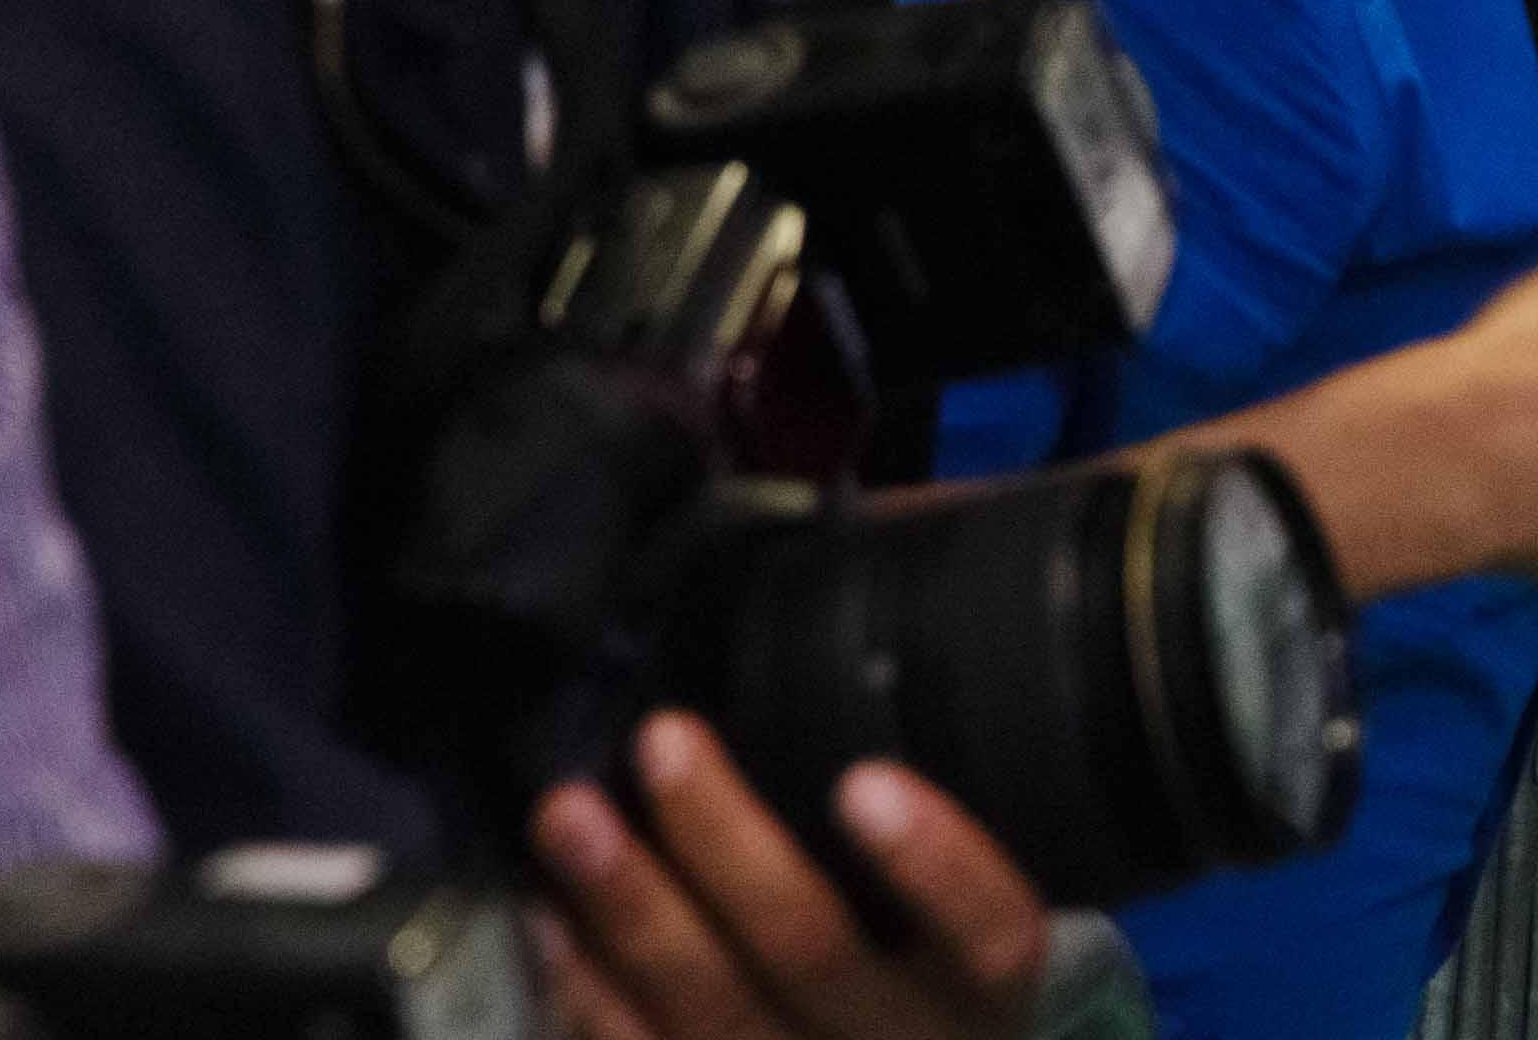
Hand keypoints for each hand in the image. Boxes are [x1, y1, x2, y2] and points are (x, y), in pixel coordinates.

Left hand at [531, 716, 1043, 1039]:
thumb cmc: (934, 945)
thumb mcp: (981, 875)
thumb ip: (958, 743)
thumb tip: (903, 545)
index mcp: (986, 987)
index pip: (991, 931)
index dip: (937, 865)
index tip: (868, 780)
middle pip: (813, 951)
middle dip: (726, 844)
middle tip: (664, 742)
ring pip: (706, 1010)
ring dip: (627, 906)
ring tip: (568, 815)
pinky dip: (582, 986)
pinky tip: (546, 914)